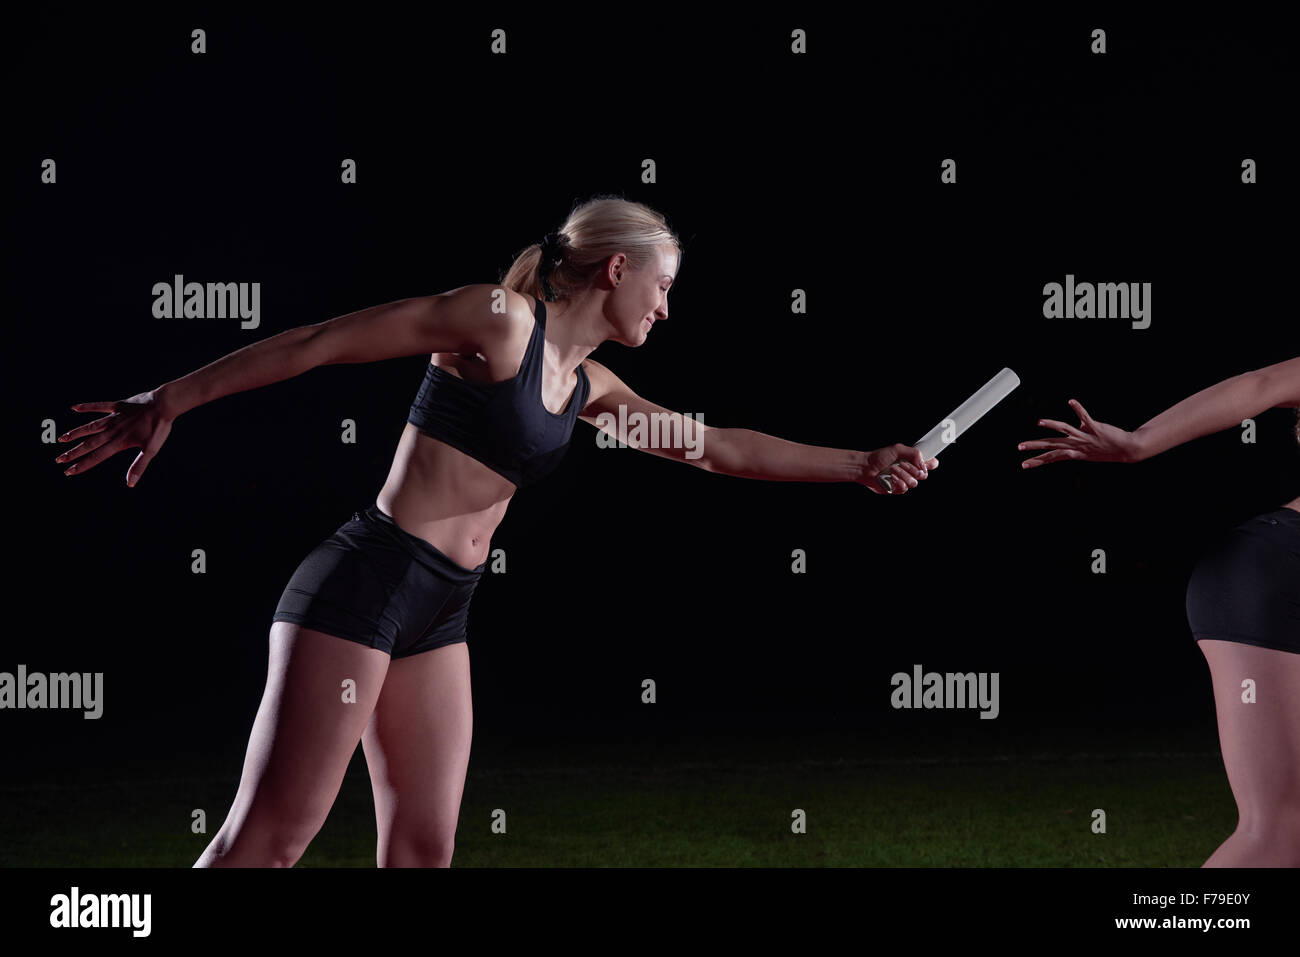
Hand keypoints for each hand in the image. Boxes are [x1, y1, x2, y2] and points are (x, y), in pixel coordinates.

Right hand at [55, 390, 174, 486]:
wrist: (164, 405)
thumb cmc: (159, 428)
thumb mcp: (151, 450)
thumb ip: (139, 466)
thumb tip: (130, 484)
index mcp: (120, 442)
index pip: (97, 456)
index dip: (83, 465)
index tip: (69, 471)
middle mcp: (113, 430)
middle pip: (90, 443)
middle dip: (74, 453)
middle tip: (59, 460)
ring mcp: (114, 417)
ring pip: (91, 426)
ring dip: (76, 433)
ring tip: (62, 439)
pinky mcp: (118, 405)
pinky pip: (100, 406)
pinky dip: (87, 406)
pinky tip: (74, 407)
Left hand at [859, 443, 938, 494]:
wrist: (866, 467)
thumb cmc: (880, 457)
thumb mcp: (898, 449)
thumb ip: (914, 453)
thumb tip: (924, 462)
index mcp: (913, 462)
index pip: (930, 464)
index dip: (931, 464)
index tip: (928, 462)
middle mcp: (910, 472)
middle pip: (924, 475)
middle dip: (913, 469)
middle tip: (902, 463)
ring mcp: (904, 482)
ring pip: (914, 483)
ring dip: (903, 474)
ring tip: (892, 469)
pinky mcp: (897, 490)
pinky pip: (904, 488)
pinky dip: (897, 481)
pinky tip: (890, 477)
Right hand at [1018, 398, 1140, 468]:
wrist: (1127, 449)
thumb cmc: (1108, 450)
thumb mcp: (1088, 452)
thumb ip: (1074, 443)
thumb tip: (1066, 432)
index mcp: (1074, 453)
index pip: (1051, 458)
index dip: (1036, 461)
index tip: (1023, 464)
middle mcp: (1077, 446)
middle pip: (1052, 445)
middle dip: (1035, 446)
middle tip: (1021, 446)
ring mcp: (1086, 436)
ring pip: (1065, 430)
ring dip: (1052, 426)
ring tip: (1040, 422)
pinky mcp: (1095, 428)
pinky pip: (1085, 417)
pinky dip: (1077, 408)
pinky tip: (1070, 401)